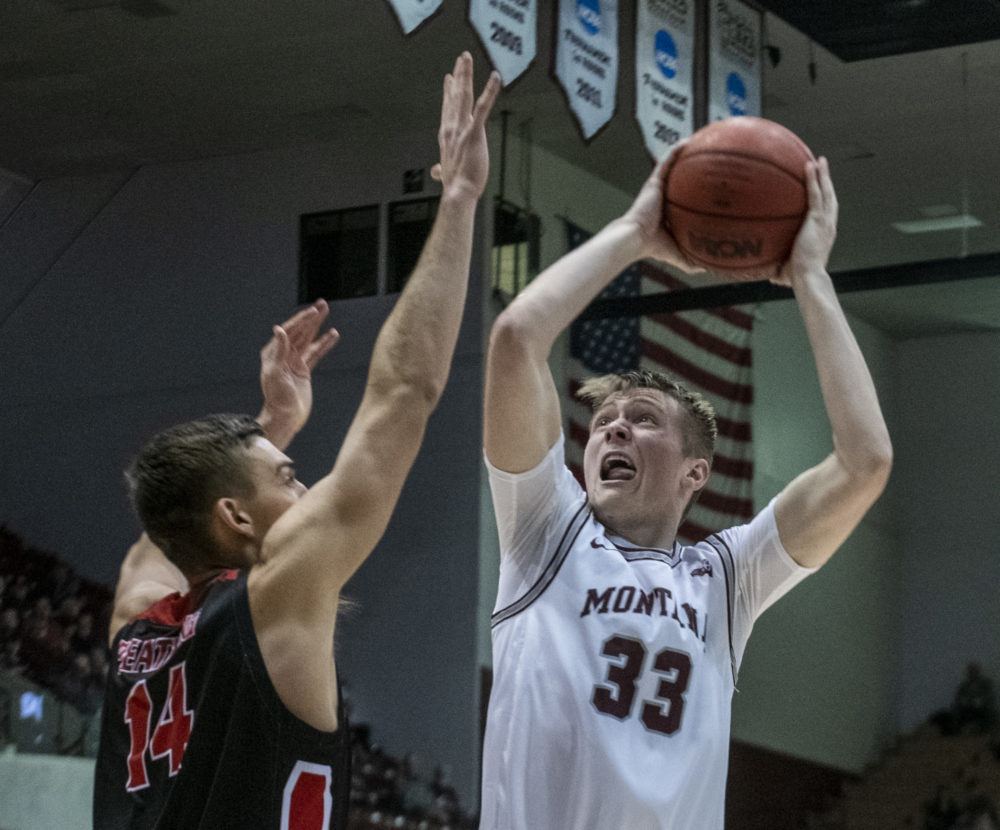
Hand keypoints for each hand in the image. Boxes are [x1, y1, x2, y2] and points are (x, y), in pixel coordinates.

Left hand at [257, 299, 339, 449]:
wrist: (285, 417)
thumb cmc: (277, 398)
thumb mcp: (276, 373)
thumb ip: (278, 351)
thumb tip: (279, 329)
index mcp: (273, 353)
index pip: (289, 331)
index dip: (301, 320)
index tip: (313, 312)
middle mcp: (283, 354)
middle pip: (300, 332)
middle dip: (311, 318)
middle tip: (322, 305)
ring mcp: (294, 362)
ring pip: (308, 339)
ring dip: (318, 327)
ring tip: (326, 313)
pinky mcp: (303, 370)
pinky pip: (316, 353)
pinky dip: (324, 343)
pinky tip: (332, 335)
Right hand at [430, 52, 501, 201]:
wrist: (458, 193)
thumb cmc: (455, 186)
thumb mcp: (446, 173)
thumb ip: (440, 169)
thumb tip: (435, 171)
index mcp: (447, 136)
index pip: (448, 109)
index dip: (448, 92)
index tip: (449, 78)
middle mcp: (451, 129)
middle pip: (455, 97)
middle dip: (458, 76)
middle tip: (461, 58)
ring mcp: (462, 129)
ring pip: (464, 96)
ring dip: (465, 75)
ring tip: (466, 57)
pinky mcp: (474, 133)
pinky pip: (483, 107)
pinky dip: (490, 90)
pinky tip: (496, 76)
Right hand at [620, 144, 703, 274]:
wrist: (634, 239)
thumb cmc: (653, 248)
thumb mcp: (679, 255)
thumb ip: (694, 260)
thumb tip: (711, 268)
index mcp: (672, 211)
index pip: (688, 197)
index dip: (700, 190)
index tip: (717, 183)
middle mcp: (666, 196)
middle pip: (684, 177)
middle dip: (696, 167)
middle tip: (715, 157)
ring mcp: (659, 187)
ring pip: (675, 165)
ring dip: (687, 152)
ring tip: (703, 139)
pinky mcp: (654, 181)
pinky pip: (667, 161)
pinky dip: (677, 150)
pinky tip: (689, 141)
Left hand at [773, 157, 837, 286]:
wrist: (807, 277)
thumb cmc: (797, 277)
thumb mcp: (787, 268)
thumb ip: (778, 265)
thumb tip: (765, 272)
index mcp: (824, 234)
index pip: (826, 213)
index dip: (825, 200)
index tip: (821, 190)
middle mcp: (828, 225)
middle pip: (830, 198)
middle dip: (827, 182)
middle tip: (822, 167)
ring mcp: (825, 221)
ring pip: (826, 192)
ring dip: (823, 175)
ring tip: (820, 160)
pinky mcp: (818, 219)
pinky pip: (816, 194)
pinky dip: (814, 179)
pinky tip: (810, 165)